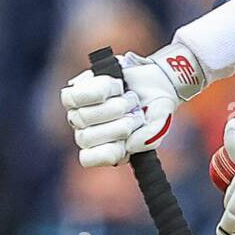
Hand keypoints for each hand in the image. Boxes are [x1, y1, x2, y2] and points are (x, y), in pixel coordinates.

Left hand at [61, 52, 184, 167]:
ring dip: (114, 105)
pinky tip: (115, 87)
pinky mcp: (74, 95)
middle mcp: (89, 135)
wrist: (153, 76)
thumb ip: (149, 139)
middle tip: (136, 114)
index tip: (127, 139)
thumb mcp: (160, 125)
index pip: (88, 159)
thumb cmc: (154, 105)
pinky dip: (101, 89)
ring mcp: (78, 115)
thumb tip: (130, 145)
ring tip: (128, 98)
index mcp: (108, 151)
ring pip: (83, 117)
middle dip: (118, 125)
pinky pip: (75, 97)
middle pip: (86, 139)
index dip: (108, 149)